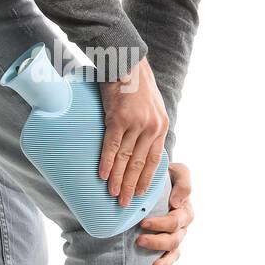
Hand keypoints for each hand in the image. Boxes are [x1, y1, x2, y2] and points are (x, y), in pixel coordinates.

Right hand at [98, 57, 169, 207]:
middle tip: (123, 203)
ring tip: (112, 194)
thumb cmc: (134, 83)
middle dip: (131, 186)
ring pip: (127, 159)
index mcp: (161, 126)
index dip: (146, 180)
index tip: (139, 195)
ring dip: (118, 179)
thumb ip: (148, 126)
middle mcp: (152, 128)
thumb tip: (138, 145)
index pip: (154, 161)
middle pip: (140, 164)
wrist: (126, 61)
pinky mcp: (119, 119)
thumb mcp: (151, 106)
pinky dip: (107, 163)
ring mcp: (136, 124)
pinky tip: (103, 176)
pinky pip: (112, 147)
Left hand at [136, 161, 193, 264]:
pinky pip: (172, 259)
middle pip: (174, 240)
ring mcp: (177, 237)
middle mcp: (182, 227)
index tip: (143, 222)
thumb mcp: (179, 172)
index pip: (175, 221)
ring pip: (174, 253)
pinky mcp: (170, 244)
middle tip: (139, 240)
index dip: (160, 224)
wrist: (162, 180)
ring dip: (165, 261)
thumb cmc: (169, 175)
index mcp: (185, 211)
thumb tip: (177, 202)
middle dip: (157, 242)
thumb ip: (183, 183)